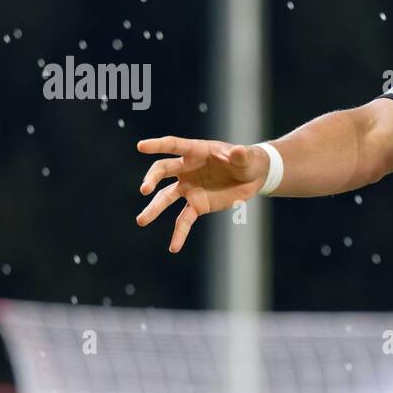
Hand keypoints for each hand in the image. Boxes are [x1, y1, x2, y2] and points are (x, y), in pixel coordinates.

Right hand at [135, 136, 266, 252]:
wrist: (252, 177)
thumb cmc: (245, 160)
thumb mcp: (246, 156)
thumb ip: (240, 155)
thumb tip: (238, 152)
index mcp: (196, 151)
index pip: (173, 145)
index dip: (157, 145)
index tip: (141, 146)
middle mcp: (186, 169)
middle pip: (163, 170)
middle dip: (152, 179)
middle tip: (144, 189)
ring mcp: (189, 188)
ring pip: (166, 197)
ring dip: (154, 208)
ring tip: (141, 221)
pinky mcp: (197, 205)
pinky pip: (184, 220)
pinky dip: (179, 233)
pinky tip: (173, 247)